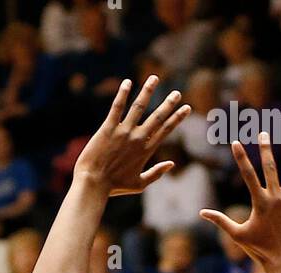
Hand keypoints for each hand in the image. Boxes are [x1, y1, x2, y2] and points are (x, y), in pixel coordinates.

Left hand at [73, 76, 189, 196]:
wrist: (93, 185)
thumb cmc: (114, 186)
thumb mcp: (138, 184)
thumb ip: (156, 173)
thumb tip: (172, 164)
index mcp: (145, 151)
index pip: (165, 130)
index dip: (177, 118)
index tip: (187, 108)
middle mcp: (137, 139)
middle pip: (157, 117)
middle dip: (168, 104)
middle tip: (177, 93)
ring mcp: (123, 132)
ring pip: (138, 107)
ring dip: (147, 91)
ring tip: (154, 78)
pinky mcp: (108, 129)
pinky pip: (117, 108)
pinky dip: (122, 94)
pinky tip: (127, 82)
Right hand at [200, 133, 280, 270]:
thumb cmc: (259, 250)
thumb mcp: (237, 235)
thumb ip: (221, 221)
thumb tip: (202, 213)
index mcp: (260, 202)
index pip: (248, 175)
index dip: (241, 158)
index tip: (236, 142)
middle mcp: (276, 198)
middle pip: (270, 168)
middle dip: (265, 149)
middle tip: (263, 133)